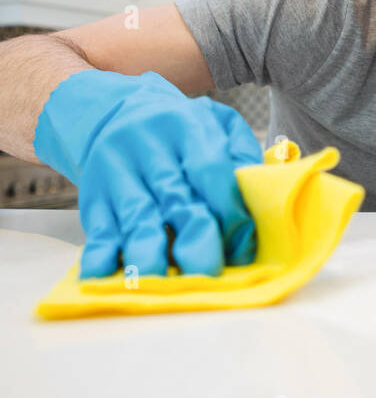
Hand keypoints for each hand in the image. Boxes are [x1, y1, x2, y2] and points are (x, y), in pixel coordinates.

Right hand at [34, 70, 261, 277]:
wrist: (114, 114)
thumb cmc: (180, 129)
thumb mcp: (216, 123)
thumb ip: (241, 153)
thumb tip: (260, 195)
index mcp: (185, 125)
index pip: (210, 170)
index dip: (229, 212)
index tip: (243, 248)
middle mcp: (148, 147)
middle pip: (175, 198)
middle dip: (195, 239)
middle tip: (209, 273)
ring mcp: (116, 172)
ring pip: (136, 218)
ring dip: (150, 255)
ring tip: (164, 284)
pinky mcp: (94, 199)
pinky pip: (99, 232)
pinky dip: (103, 258)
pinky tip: (111, 278)